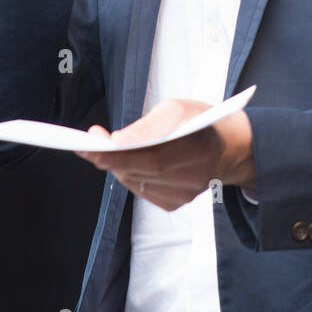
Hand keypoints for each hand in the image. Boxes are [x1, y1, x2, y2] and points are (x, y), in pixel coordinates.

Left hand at [75, 99, 255, 210]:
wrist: (227, 147)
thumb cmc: (199, 121)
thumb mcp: (177, 108)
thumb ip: (147, 126)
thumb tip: (116, 141)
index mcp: (200, 147)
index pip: (154, 156)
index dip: (122, 153)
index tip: (96, 144)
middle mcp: (195, 176)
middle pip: (141, 171)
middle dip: (108, 158)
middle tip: (85, 144)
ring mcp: (186, 194)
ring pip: (137, 182)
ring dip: (114, 166)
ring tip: (98, 149)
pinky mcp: (177, 202)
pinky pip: (142, 190)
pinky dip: (128, 176)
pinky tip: (124, 163)